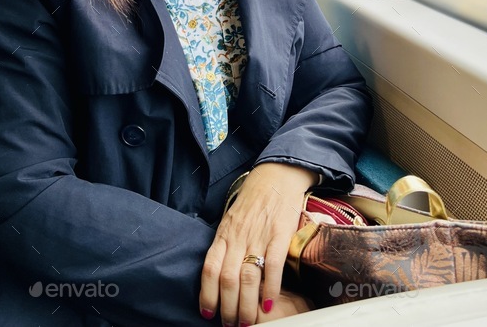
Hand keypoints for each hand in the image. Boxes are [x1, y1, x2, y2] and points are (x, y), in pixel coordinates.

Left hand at [199, 163, 315, 325]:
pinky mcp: (279, 233)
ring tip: (250, 322)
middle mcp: (238, 236)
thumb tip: (219, 274)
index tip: (208, 313)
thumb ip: (226, 244)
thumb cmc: (254, 200)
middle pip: (228, 279)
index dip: (207, 294)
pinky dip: (270, 288)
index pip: (210, 268)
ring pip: (248, 277)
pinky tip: (268, 303)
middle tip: (233, 325)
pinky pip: (272, 266)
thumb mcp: (232, 219)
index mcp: (224, 233)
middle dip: (229, 309)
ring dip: (247, 306)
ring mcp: (259, 235)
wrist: (276, 175)